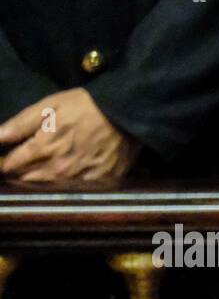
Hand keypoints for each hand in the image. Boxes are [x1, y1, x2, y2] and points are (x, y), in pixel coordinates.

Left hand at [0, 88, 140, 181]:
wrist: (125, 115)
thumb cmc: (85, 107)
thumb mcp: (49, 106)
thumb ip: (20, 124)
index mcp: (43, 149)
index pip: (11, 164)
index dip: (3, 162)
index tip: (2, 160)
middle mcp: (59, 169)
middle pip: (27, 180)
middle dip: (18, 174)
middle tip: (17, 168)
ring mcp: (80, 179)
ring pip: (50, 189)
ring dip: (40, 183)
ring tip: (39, 174)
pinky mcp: (99, 184)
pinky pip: (76, 192)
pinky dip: (67, 187)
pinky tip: (67, 178)